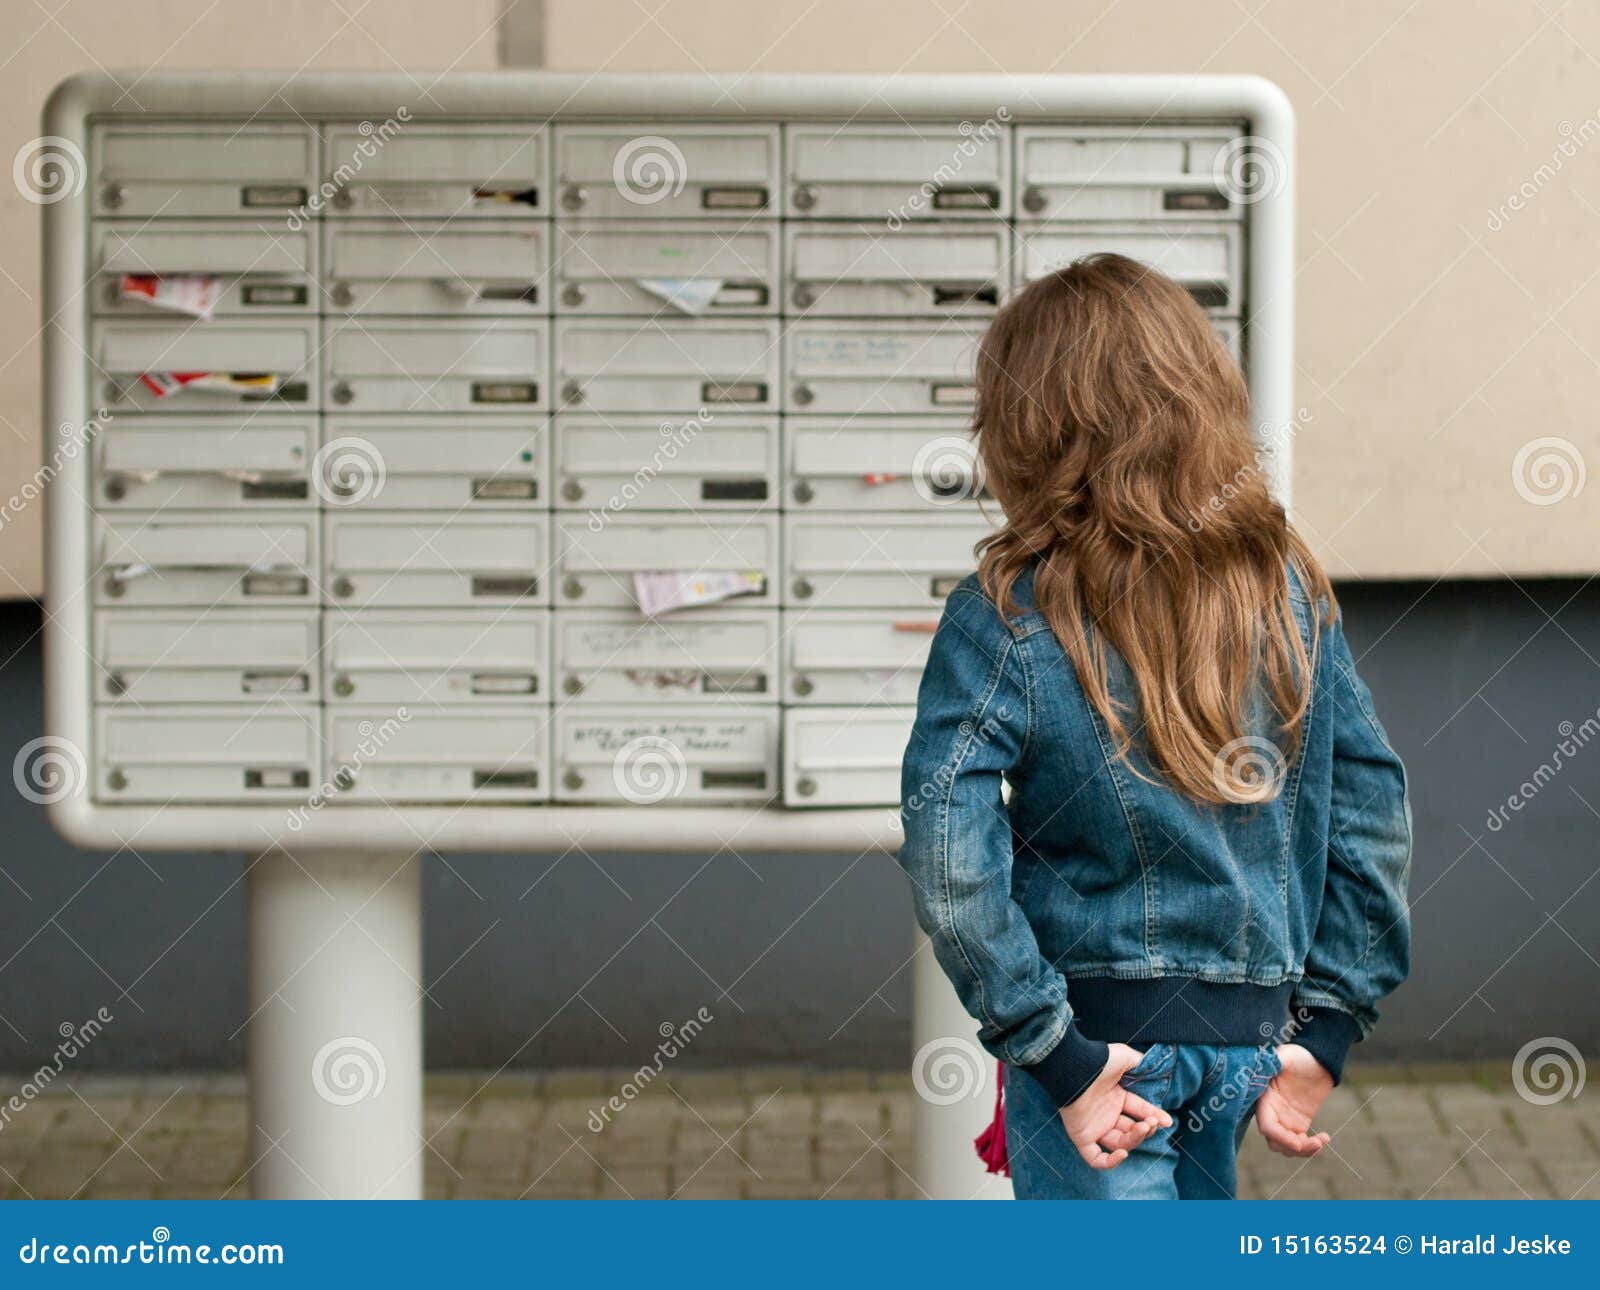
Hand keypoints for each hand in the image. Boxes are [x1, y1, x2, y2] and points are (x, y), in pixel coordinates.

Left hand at [1058, 1042, 1173, 1169]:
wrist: (1076, 1066)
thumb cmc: (1099, 1061)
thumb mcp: (1126, 1057)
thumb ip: (1141, 1065)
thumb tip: (1155, 1072)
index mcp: (1115, 1097)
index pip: (1139, 1112)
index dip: (1154, 1116)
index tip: (1167, 1120)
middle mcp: (1106, 1114)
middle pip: (1131, 1131)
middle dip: (1146, 1129)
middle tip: (1150, 1123)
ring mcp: (1094, 1127)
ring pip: (1120, 1144)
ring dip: (1135, 1139)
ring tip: (1142, 1127)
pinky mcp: (1081, 1137)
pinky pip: (1095, 1159)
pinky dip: (1110, 1162)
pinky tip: (1123, 1153)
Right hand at [1253, 1043, 1333, 1156]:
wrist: (1317, 1059)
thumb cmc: (1299, 1055)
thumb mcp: (1285, 1057)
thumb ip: (1274, 1062)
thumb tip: (1265, 1065)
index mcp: (1265, 1099)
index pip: (1267, 1126)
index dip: (1280, 1137)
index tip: (1299, 1143)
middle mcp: (1271, 1112)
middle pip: (1275, 1141)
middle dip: (1292, 1147)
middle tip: (1314, 1144)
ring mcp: (1285, 1120)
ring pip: (1287, 1147)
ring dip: (1303, 1151)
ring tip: (1321, 1142)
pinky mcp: (1299, 1123)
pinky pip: (1300, 1143)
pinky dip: (1311, 1147)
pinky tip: (1325, 1138)